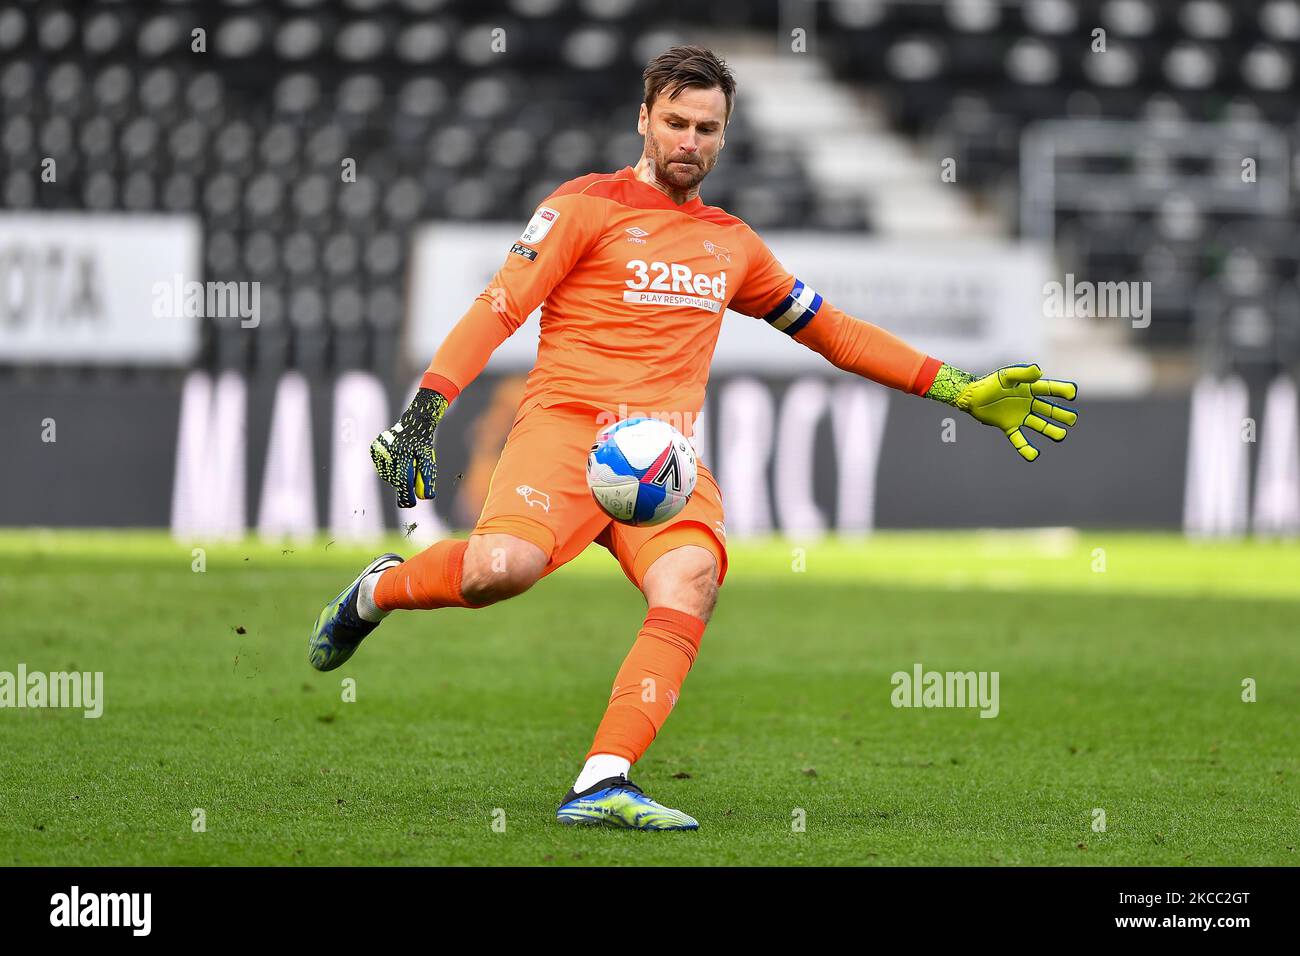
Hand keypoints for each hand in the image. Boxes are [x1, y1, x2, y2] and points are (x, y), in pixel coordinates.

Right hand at [370, 388, 447, 507]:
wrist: (413, 423)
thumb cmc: (422, 444)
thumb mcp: (428, 459)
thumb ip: (427, 477)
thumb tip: (427, 497)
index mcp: (404, 452)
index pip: (404, 480)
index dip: (407, 494)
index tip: (411, 504)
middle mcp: (389, 450)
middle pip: (395, 479)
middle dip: (404, 488)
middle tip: (411, 495)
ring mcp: (380, 449)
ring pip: (388, 475)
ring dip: (397, 478)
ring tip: (406, 467)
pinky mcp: (375, 449)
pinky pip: (382, 468)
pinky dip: (390, 470)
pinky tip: (397, 462)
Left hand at [956, 364, 1077, 461]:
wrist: (971, 396)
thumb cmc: (989, 383)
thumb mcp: (1005, 376)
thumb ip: (1021, 373)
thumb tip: (1039, 371)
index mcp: (1029, 388)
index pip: (1049, 389)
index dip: (1062, 390)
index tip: (1072, 394)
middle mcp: (1028, 403)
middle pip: (1048, 409)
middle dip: (1061, 415)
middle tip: (1072, 420)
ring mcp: (1020, 416)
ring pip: (1039, 424)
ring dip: (1050, 430)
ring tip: (1061, 436)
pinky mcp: (1009, 426)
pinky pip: (1020, 439)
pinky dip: (1026, 448)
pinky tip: (1034, 456)